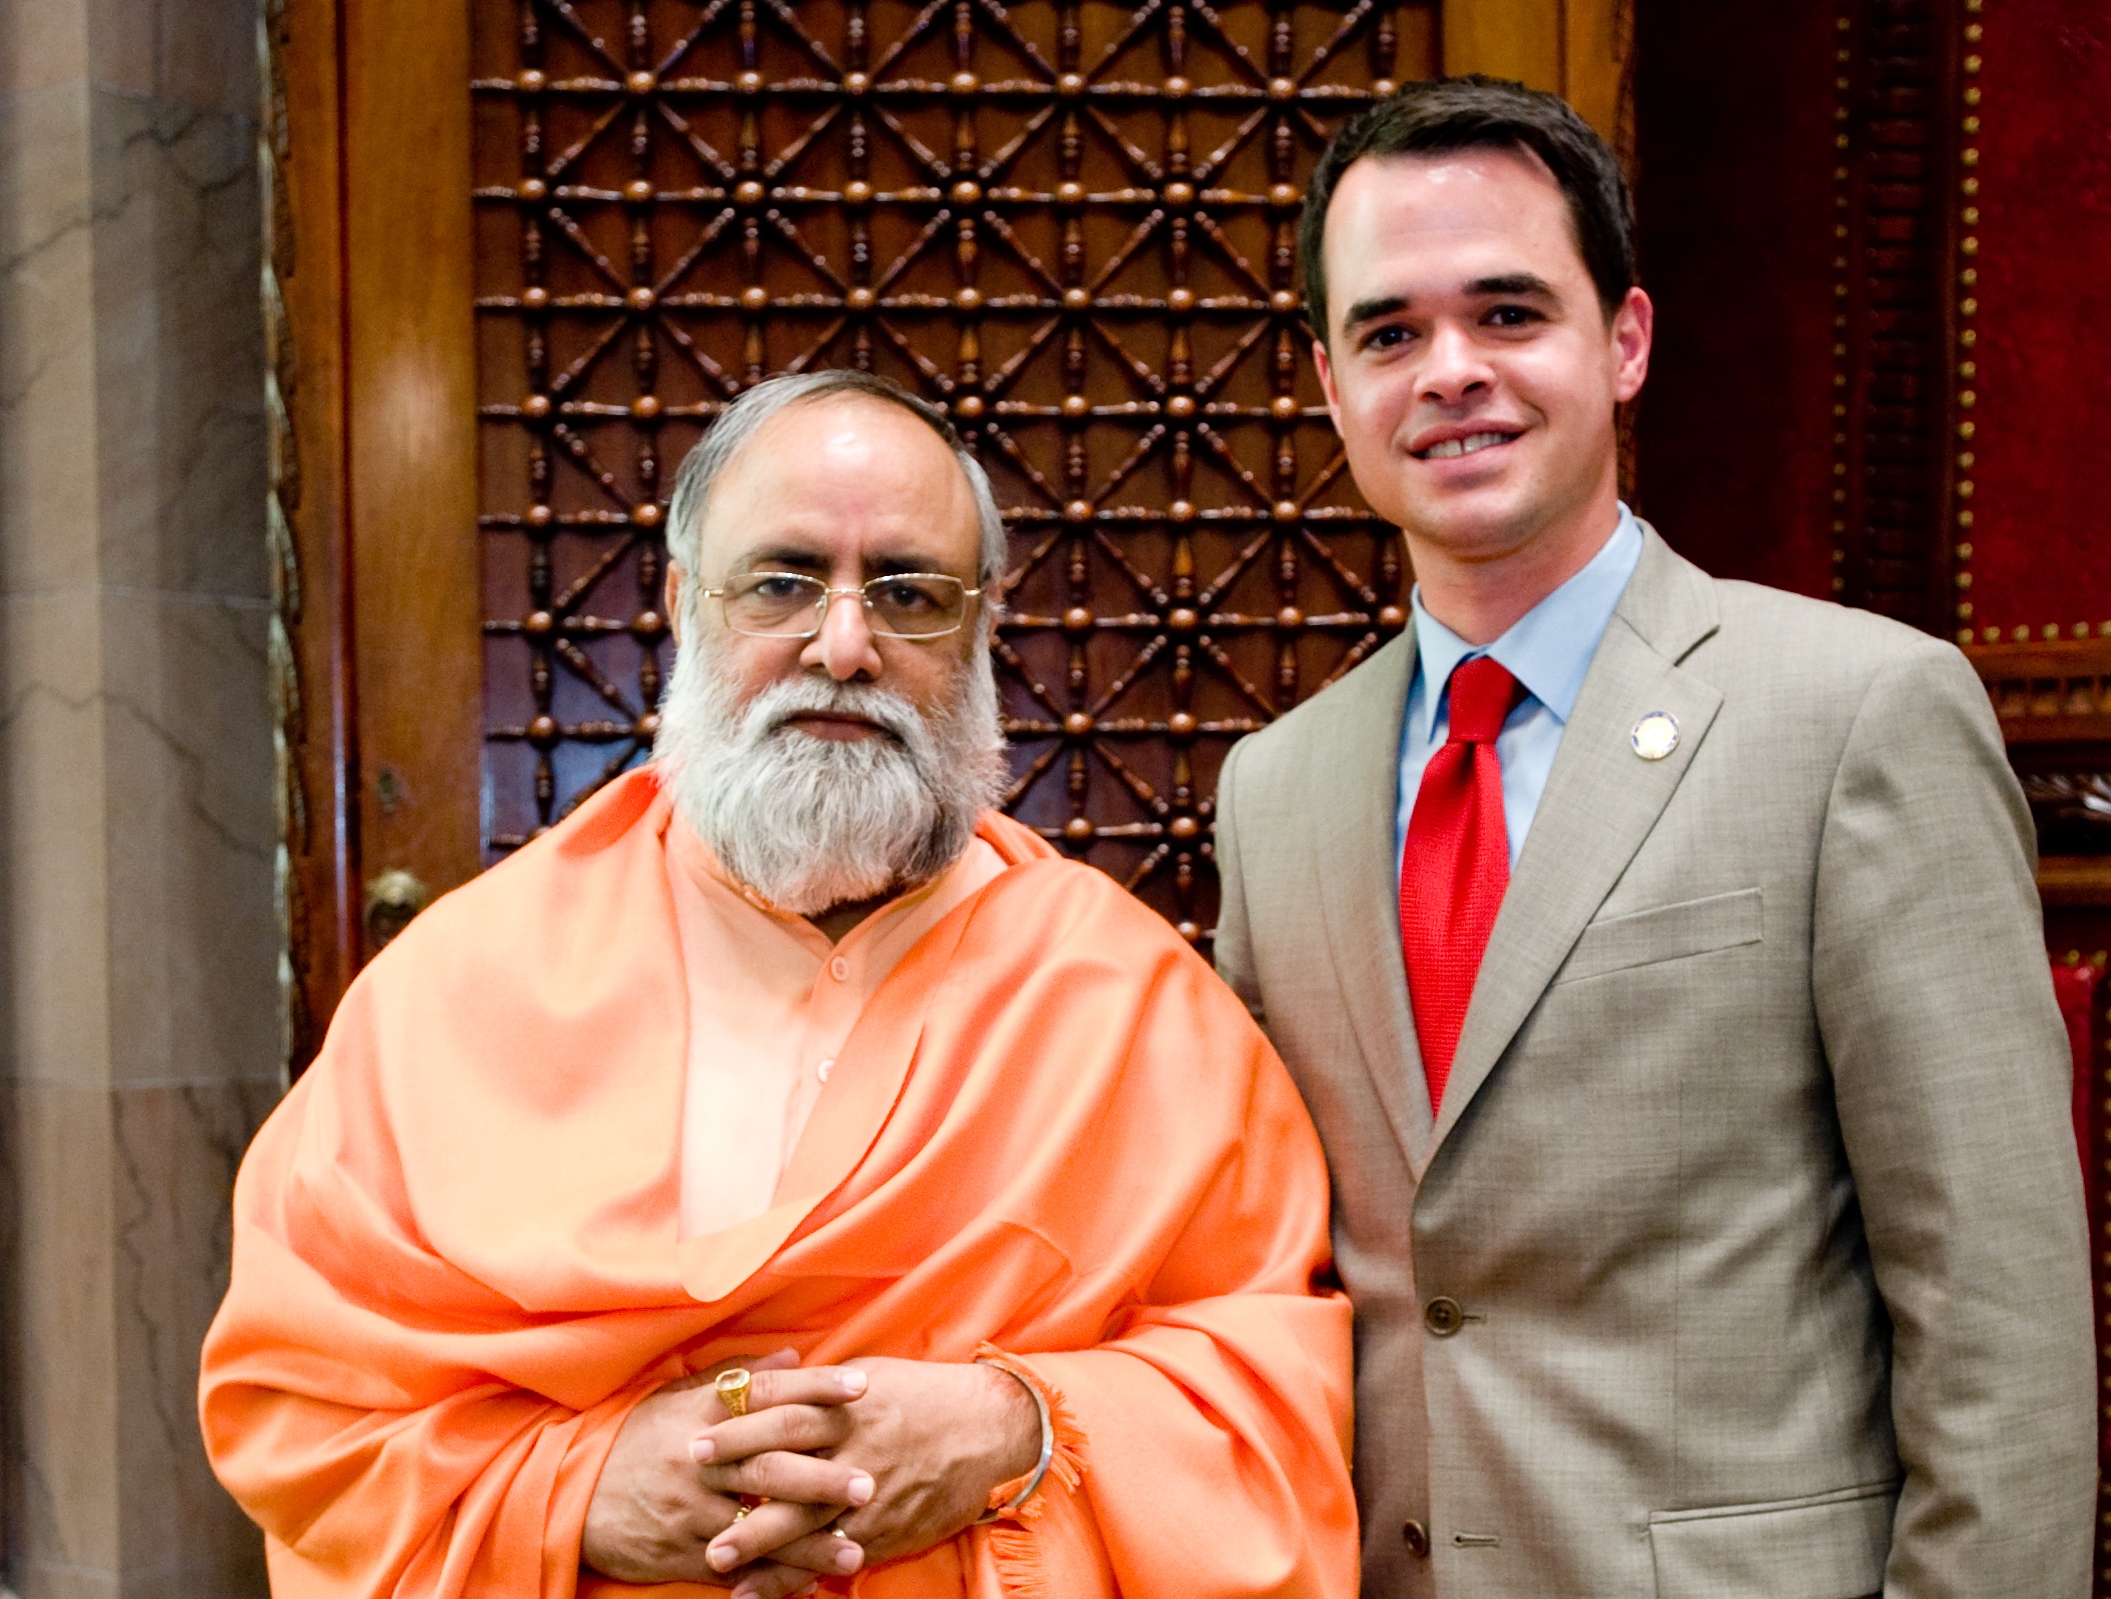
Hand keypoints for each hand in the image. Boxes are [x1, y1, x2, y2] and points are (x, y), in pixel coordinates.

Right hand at [582, 1353, 871, 1589]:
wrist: (570, 1493)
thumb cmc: (634, 1439)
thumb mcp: (675, 1397)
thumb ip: (737, 1377)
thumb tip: (794, 1356)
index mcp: (701, 1414)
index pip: (766, 1394)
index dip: (815, 1387)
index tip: (861, 1386)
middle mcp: (699, 1460)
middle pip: (768, 1465)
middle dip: (821, 1477)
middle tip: (868, 1484)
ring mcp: (691, 1510)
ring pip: (757, 1526)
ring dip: (808, 1543)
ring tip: (855, 1551)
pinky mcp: (680, 1553)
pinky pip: (734, 1569)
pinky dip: (772, 1579)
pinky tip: (809, 1586)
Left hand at [693, 1356, 1039, 1585]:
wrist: (990, 1428)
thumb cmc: (927, 1395)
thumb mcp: (873, 1376)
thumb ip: (822, 1390)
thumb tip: (777, 1389)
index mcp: (847, 1405)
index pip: (782, 1414)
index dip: (737, 1428)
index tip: (696, 1440)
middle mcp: (854, 1448)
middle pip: (786, 1467)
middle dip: (736, 1482)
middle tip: (689, 1493)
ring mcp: (870, 1493)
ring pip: (806, 1522)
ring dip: (759, 1541)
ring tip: (716, 1560)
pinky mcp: (885, 1530)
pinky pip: (835, 1556)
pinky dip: (798, 1577)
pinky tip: (763, 1592)